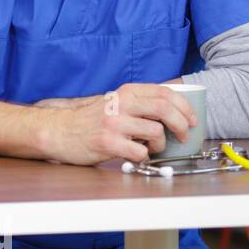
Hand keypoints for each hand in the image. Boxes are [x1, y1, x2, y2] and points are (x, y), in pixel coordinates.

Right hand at [40, 82, 196, 164]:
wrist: (57, 131)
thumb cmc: (87, 120)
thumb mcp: (113, 103)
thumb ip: (138, 103)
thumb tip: (172, 111)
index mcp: (125, 92)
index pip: (164, 93)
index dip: (184, 107)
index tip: (191, 119)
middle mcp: (120, 104)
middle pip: (165, 110)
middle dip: (182, 125)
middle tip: (184, 136)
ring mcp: (113, 123)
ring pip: (155, 133)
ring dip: (160, 145)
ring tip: (151, 148)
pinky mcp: (107, 142)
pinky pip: (139, 152)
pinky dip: (143, 157)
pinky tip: (134, 154)